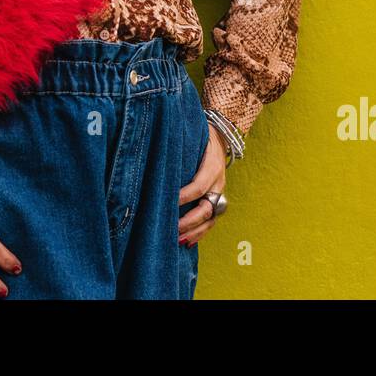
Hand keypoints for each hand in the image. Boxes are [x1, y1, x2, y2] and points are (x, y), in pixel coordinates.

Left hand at [178, 122, 227, 246]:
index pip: (199, 186)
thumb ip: (178, 148)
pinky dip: (200, 232)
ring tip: (178, 240)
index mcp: (213, 166)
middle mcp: (218, 182)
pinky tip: (187, 241)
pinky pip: (211, 220)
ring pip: (211, 218)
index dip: (184, 196)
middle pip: (207, 208)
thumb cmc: (200, 135)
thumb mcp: (193, 137)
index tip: (168, 202)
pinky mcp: (217, 199)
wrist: (222, 134)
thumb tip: (153, 150)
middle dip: (189, 221)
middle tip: (172, 228)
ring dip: (195, 231)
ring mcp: (219, 192)